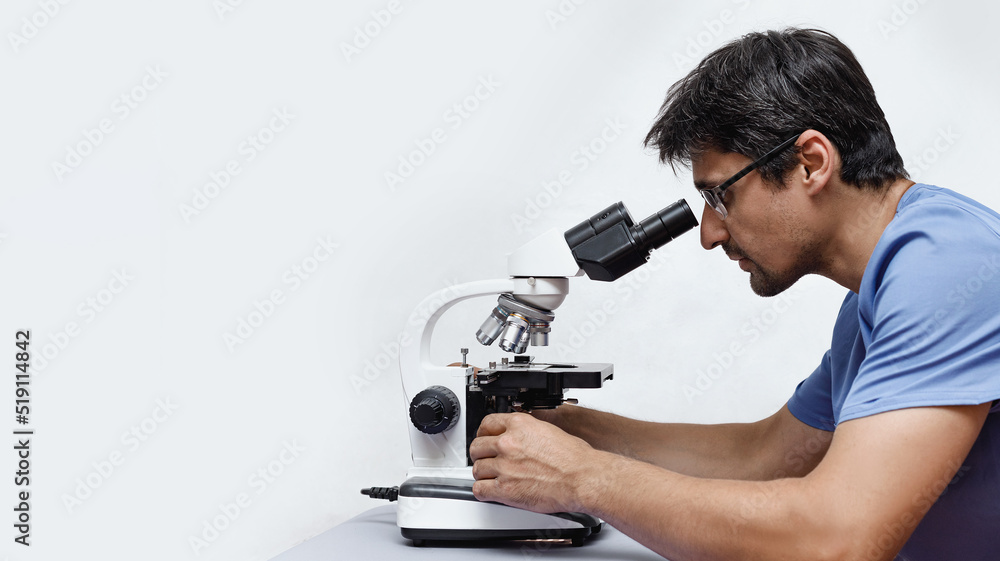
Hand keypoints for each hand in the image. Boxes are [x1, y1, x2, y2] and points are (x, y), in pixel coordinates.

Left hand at [469, 412, 601, 513]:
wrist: (582, 478)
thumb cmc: (574, 458)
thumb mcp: (548, 430)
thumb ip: (528, 432)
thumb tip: (521, 437)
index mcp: (519, 425)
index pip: (487, 424)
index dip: (483, 433)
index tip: (484, 438)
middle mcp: (508, 443)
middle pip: (477, 447)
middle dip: (480, 454)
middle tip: (485, 459)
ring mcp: (504, 466)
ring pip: (477, 469)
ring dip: (482, 474)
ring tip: (491, 477)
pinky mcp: (505, 489)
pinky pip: (480, 489)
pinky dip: (483, 491)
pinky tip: (489, 491)